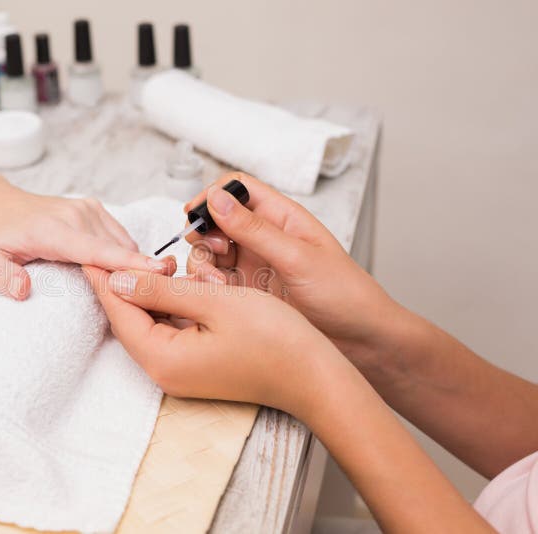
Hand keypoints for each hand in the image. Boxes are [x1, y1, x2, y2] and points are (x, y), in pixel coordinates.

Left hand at [0, 174, 174, 298]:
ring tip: (137, 291)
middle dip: (135, 274)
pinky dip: (125, 254)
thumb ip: (3, 278)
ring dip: (132, 265)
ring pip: (123, 243)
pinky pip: (119, 235)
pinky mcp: (93, 209)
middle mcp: (75, 215)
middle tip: (145, 304)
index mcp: (52, 230)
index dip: (127, 263)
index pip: (97, 250)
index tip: (157, 271)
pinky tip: (122, 272)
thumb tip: (22, 292)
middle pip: (118, 250)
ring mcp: (87, 209)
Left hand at [83, 266, 351, 419]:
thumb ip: (161, 289)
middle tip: (122, 249)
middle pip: (129, 319)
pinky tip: (178, 284)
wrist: (314, 377)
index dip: (103, 278)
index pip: (118, 311)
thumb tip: (117, 278)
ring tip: (157, 262)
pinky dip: (169, 306)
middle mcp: (164, 371)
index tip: (88, 250)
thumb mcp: (214, 300)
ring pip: (149, 323)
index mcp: (162, 358)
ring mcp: (180, 373)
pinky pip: (169, 331)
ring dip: (151, 292)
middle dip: (126, 282)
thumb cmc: (274, 339)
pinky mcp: (195, 368)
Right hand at [183, 172, 402, 369]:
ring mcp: (253, 265)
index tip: (196, 214)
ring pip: (210, 252)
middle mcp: (263, 238)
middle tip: (212, 252)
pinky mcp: (246, 293)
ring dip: (203, 263)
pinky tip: (218, 297)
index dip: (213, 196)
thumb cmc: (344, 294)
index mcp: (281, 217)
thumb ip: (254, 229)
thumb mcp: (297, 257)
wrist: (360, 341)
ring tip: (216, 284)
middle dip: (203, 233)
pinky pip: (214, 281)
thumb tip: (217, 198)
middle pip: (215, 220)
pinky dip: (207, 285)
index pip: (237, 188)